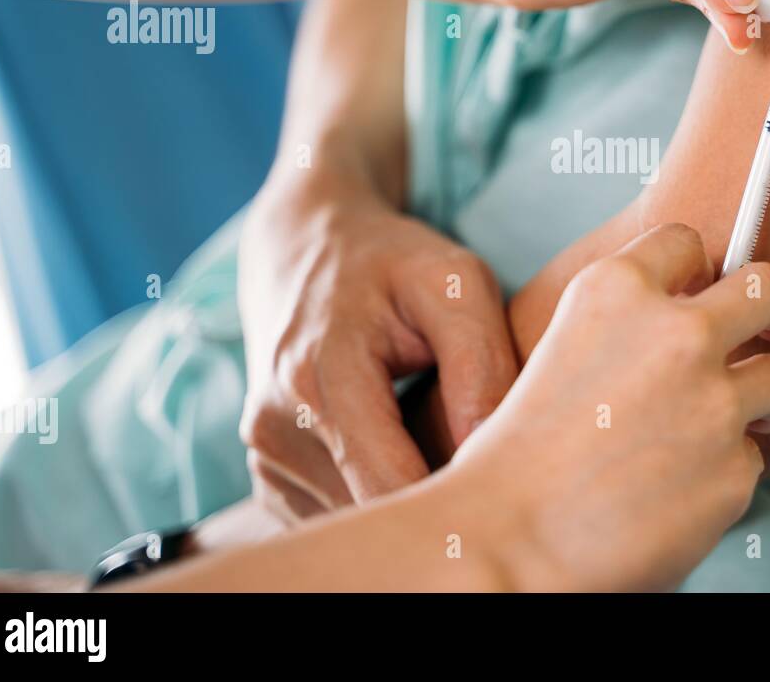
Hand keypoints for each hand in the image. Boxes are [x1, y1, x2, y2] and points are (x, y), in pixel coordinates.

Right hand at [237, 163, 517, 520]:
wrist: (307, 249)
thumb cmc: (394, 265)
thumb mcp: (454, 282)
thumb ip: (479, 362)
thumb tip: (494, 452)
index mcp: (321, 376)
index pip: (389, 484)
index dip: (453, 496)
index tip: (504, 485)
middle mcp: (277, 425)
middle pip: (375, 511)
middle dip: (436, 499)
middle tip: (487, 464)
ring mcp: (265, 456)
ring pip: (358, 519)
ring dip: (408, 498)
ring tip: (442, 443)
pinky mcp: (268, 475)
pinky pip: (336, 516)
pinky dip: (377, 497)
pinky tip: (402, 452)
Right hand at [443, 224, 769, 591]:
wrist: (510, 540)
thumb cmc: (520, 453)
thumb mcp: (561, 347)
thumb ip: (626, 323)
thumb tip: (688, 315)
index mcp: (615, 289)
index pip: (685, 241)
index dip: (697, 268)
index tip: (705, 289)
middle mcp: (676, 333)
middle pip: (766, 288)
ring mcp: (713, 400)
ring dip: (755, 401)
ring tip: (714, 430)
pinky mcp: (735, 468)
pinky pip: (750, 458)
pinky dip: (722, 473)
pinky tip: (674, 492)